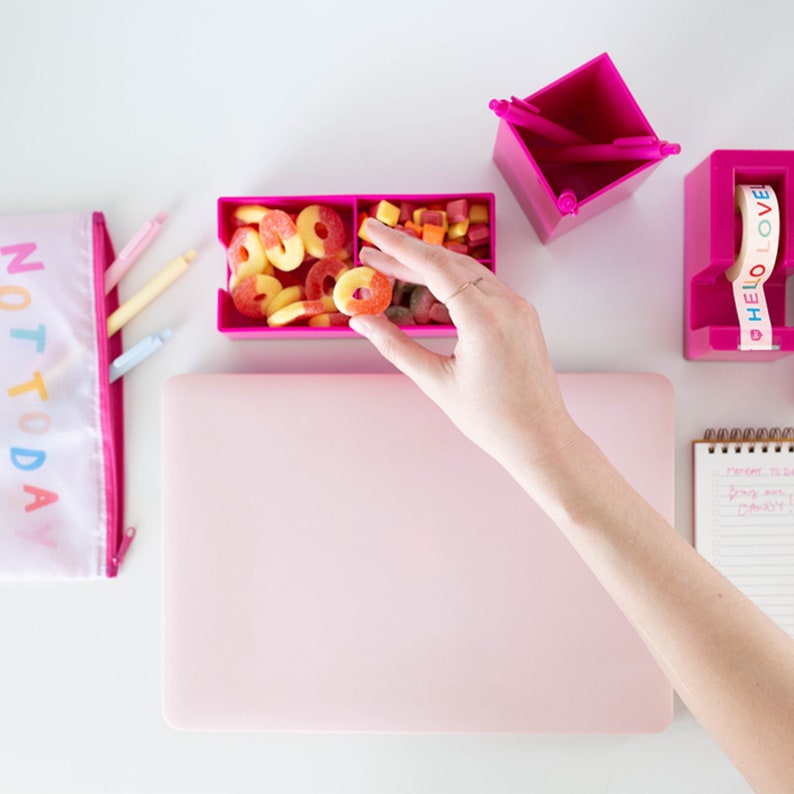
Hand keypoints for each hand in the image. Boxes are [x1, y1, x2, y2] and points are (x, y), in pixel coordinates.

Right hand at [350, 219, 580, 474]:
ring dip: (429, 269)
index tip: (372, 230)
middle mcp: (507, 304)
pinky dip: (452, 287)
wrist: (541, 439)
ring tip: (391, 271)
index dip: (399, 246)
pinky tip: (427, 299)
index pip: (435, 267)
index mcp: (485, 319)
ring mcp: (518, 308)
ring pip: (467, 273)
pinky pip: (482, 288)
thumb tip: (360, 320)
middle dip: (407, 255)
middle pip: (449, 263)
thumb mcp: (435, 382)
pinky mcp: (522, 317)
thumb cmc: (491, 419)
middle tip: (372, 250)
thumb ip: (395, 345)